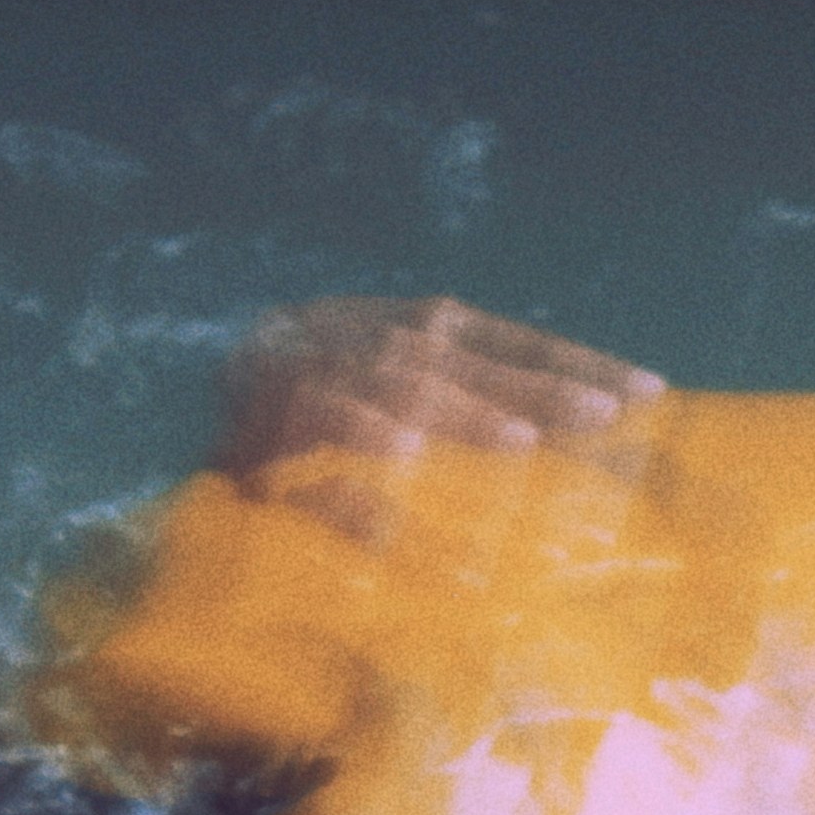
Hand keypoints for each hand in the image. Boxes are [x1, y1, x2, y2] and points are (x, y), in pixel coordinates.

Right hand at [214, 297, 663, 482]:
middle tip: (607, 412)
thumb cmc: (300, 464)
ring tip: (521, 440)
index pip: (486, 333)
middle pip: (447, 348)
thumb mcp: (388, 443)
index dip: (564, 356)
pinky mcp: (241, 428)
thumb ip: (466, 440)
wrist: (167, 488)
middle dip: (531, 378)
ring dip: (453, 409)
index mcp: (380, 327)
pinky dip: (355, 436)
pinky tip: (401, 455)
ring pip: (384, 378)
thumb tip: (580, 453)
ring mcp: (287, 371)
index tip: (648, 389)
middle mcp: (337, 331)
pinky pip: (307, 426)